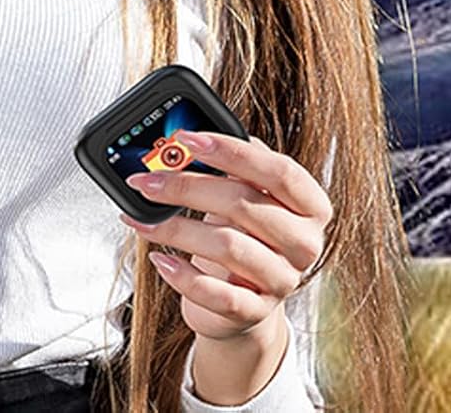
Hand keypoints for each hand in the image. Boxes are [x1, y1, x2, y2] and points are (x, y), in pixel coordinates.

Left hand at [119, 130, 330, 343]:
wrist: (243, 291)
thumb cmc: (242, 230)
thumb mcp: (244, 193)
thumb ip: (229, 167)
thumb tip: (182, 143)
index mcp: (309, 206)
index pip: (281, 172)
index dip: (233, 151)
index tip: (185, 138)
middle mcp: (304, 244)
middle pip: (243, 205)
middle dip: (186, 188)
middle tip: (145, 181)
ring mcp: (283, 280)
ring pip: (227, 247)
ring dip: (174, 229)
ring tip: (141, 220)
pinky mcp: (256, 312)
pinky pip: (218, 295)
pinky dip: (183, 276)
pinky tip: (159, 259)